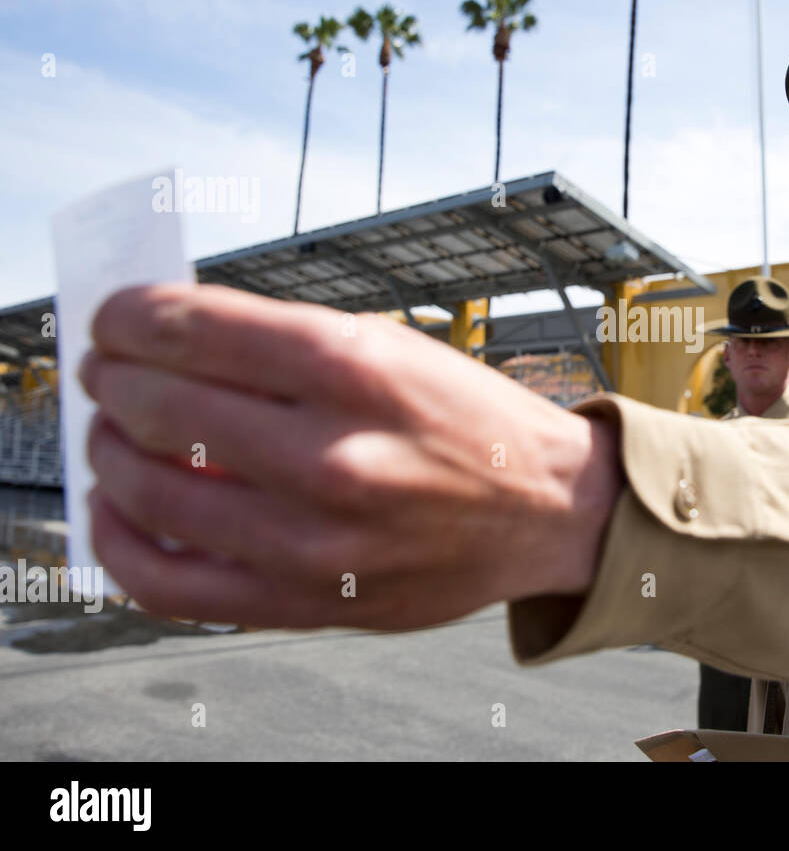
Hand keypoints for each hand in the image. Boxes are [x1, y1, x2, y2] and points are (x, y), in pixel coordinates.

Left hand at [78, 283, 621, 628]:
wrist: (547, 509)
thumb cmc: (468, 421)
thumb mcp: (391, 348)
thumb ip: (280, 345)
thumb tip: (163, 342)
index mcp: (356, 368)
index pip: (187, 329)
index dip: (125, 318)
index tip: (114, 319)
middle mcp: (334, 453)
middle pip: (156, 405)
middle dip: (112, 378)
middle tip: (110, 371)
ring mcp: (318, 540)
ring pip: (148, 494)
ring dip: (108, 452)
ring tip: (115, 433)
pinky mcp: (309, 602)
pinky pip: (170, 584)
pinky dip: (122, 543)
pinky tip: (121, 509)